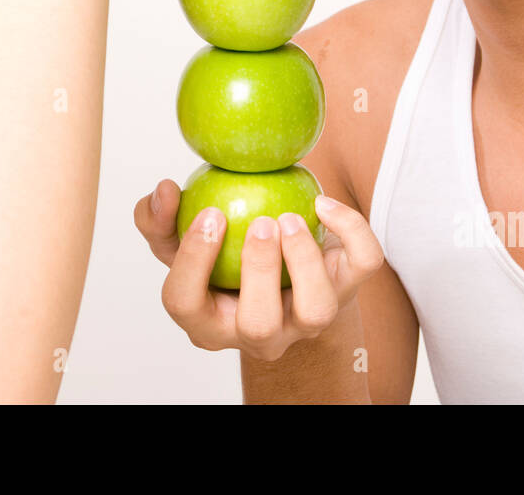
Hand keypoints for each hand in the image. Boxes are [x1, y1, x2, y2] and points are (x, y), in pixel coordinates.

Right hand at [134, 179, 384, 360]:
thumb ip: (159, 217)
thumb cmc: (220, 253)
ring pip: (317, 313)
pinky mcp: (346, 290)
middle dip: (261, 274)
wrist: (276, 259)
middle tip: (262, 222)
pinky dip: (353, 232)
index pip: (186, 305)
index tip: (209, 214)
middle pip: (259, 327)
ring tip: (290, 217)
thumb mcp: (179, 237)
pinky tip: (323, 204)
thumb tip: (165, 191)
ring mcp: (305, 319)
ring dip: (306, 262)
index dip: (193, 262)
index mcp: (208, 320)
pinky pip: (363, 267)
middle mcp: (259, 333)